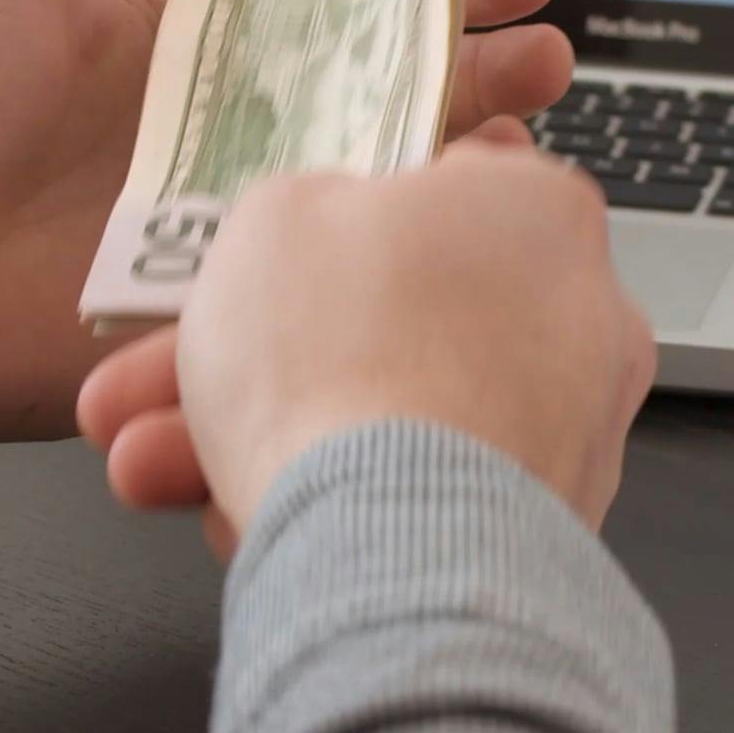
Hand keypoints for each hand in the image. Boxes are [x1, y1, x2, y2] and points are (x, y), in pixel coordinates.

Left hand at [0, 0, 576, 442]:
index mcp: (182, 20)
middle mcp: (221, 112)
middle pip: (378, 69)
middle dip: (472, 42)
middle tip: (540, 22)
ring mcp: (226, 211)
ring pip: (375, 172)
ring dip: (458, 141)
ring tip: (526, 110)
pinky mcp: (218, 305)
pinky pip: (324, 282)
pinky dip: (394, 257)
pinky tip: (450, 230)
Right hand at [75, 131, 655, 549]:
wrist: (396, 544)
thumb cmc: (347, 354)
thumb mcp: (273, 217)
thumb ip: (304, 210)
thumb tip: (316, 231)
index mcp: (539, 209)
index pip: (451, 187)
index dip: (352, 217)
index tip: (285, 251)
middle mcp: (580, 317)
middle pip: (397, 320)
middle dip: (268, 352)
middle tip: (171, 378)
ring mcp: (569, 433)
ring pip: (393, 417)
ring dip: (268, 435)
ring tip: (153, 464)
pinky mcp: (538, 532)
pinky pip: (415, 499)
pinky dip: (332, 504)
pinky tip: (239, 519)